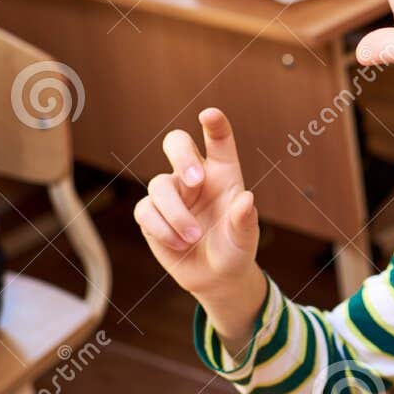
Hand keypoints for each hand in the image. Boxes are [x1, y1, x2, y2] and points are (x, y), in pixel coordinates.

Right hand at [134, 109, 264, 332]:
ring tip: (193, 237)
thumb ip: (245, 220)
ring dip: (176, 213)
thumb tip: (246, 200)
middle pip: (176, 143)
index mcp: (222, 173)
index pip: (218, 141)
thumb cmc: (234, 249)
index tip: (209, 115)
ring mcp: (171, 193)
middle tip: (196, 180)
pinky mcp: (151, 214)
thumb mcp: (245, 239)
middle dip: (182, 155)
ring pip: (159, 184)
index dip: (214, 124)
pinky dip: (162, 228)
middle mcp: (195, 177)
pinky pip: (146, 210)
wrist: (214, 277)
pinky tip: (179, 243)